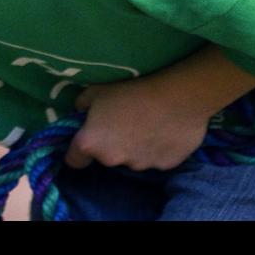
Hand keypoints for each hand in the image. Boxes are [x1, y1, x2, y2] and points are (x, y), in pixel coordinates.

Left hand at [63, 78, 212, 171]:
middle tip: (126, 123)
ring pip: (133, 159)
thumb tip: (81, 114)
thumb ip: (82, 106)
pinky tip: (166, 130)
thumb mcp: (96, 90)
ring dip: (136, 147)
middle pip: (107, 158)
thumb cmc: (133, 88)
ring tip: (149, 124)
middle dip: (112, 145)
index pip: (74, 160)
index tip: (89, 139)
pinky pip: (156, 159)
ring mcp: (140, 166)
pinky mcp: (164, 166)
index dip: (78, 150)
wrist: (181, 93)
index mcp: (91, 143)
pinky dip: (158, 149)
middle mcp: (112, 160)